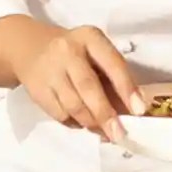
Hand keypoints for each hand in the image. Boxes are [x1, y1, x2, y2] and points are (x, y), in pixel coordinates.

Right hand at [10, 24, 145, 142]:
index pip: (112, 63)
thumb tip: (131, 112)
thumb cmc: (76, 53)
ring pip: (73, 106)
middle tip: (120, 134)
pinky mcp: (37, 90)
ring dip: (92, 123)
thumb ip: (113, 78)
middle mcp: (68, 51)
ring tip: (105, 132)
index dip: (126, 87)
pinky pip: (60, 114)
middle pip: (88, 87)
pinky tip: (82, 123)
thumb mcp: (96, 53)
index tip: (139, 110)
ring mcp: (50, 71)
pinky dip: (75, 123)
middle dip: (106, 114)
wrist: (32, 48)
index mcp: (91, 38)